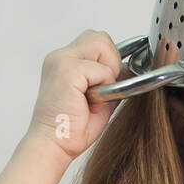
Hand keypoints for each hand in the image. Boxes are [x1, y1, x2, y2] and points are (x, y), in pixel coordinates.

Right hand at [27, 29, 123, 161]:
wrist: (54, 145)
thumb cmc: (73, 128)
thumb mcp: (100, 98)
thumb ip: (111, 80)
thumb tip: (130, 68)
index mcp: (65, 61)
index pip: (97, 42)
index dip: (109, 62)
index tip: (106, 88)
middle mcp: (60, 56)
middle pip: (100, 37)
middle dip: (110, 62)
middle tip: (102, 91)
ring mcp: (61, 60)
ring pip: (102, 44)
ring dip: (107, 72)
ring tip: (96, 96)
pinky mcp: (66, 70)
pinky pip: (102, 70)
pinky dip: (103, 87)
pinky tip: (90, 103)